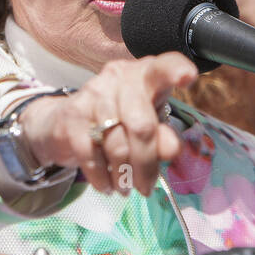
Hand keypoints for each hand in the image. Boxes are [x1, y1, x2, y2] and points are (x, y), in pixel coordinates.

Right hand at [20, 53, 197, 195]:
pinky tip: (104, 185)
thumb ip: (162, 136)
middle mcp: (119, 76)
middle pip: (141, 126)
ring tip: (124, 188)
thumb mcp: (148, 126)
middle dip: (145, 164)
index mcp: (146, 74)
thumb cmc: (119, 121)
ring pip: (116, 144)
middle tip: (146, 188)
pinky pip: (90, 152)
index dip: (175, 70)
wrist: (66, 122)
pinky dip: (100, 176)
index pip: (163, 66)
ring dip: (122, 175)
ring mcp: (93, 92)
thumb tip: (171, 149)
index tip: (188, 77)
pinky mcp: (72, 113)